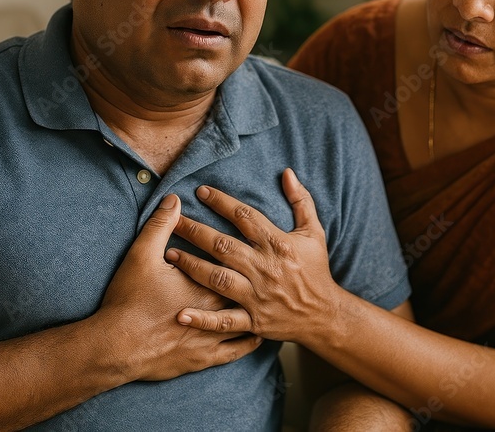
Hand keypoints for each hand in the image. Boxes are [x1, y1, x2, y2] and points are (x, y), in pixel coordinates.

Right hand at [94, 194, 261, 381]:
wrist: (117, 347)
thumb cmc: (129, 301)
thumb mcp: (141, 255)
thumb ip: (160, 225)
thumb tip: (175, 200)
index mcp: (208, 283)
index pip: (234, 260)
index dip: (244, 246)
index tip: (253, 238)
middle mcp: (218, 310)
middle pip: (248, 289)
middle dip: (259, 277)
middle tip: (272, 267)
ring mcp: (215, 337)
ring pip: (250, 320)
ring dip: (261, 308)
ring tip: (273, 297)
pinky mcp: (207, 359)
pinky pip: (240, 349)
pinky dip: (252, 340)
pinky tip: (259, 334)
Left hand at [165, 168, 341, 342]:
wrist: (325, 315)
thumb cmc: (316, 270)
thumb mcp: (314, 233)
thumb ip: (301, 201)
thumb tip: (288, 172)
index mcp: (278, 244)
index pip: (245, 217)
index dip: (221, 202)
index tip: (200, 191)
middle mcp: (265, 268)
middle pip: (224, 245)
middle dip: (195, 230)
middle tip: (172, 219)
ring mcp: (258, 296)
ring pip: (219, 279)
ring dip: (192, 265)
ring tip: (169, 253)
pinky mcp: (254, 320)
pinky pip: (225, 322)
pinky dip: (203, 320)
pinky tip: (180, 314)